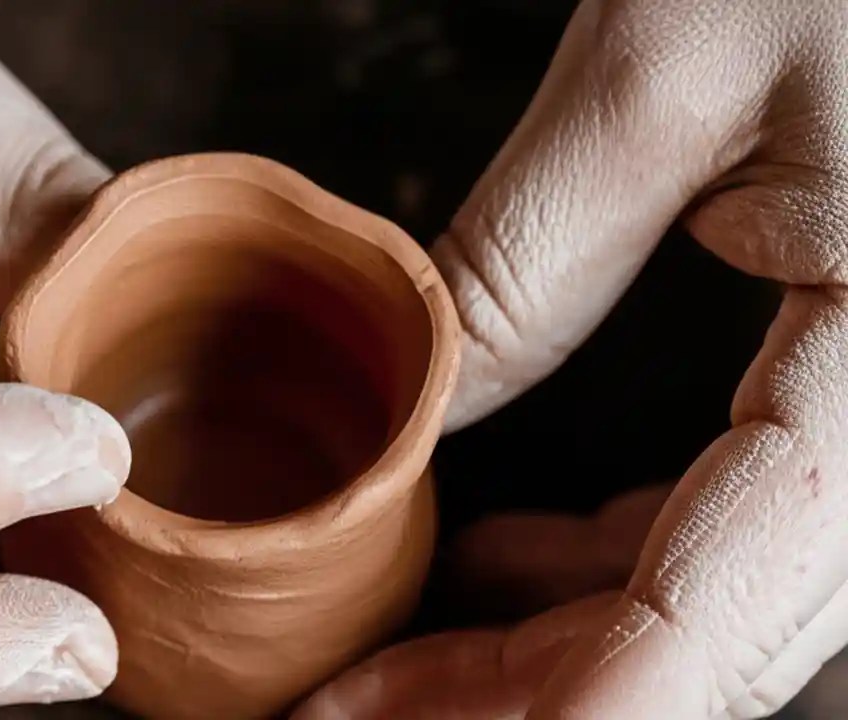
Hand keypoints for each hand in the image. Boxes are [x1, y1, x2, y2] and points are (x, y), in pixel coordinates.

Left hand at [298, 0, 847, 716]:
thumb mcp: (668, 66)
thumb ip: (535, 247)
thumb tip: (434, 390)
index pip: (718, 613)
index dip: (547, 703)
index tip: (375, 719)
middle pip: (713, 636)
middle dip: (525, 694)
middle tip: (358, 700)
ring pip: (722, 598)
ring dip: (557, 643)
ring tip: (402, 644)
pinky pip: (736, 525)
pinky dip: (611, 567)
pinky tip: (505, 562)